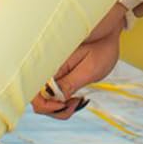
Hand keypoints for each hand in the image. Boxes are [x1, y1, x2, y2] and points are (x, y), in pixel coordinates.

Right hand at [29, 0, 142, 119]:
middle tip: (77, 103)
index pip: (35, 93)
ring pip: (44, 99)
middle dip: (55, 109)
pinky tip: (75, 97)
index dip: (47, 106)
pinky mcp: (57, 75)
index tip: (67, 105)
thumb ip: (71, 83)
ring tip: (78, 100)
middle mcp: (47, 69)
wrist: (108, 34)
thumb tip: (56, 98)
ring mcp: (51, 73)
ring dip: (59, 106)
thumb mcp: (89, 68)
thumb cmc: (101, 47)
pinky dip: (62, 101)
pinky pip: (52, 94)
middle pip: (38, 100)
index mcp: (52, 65)